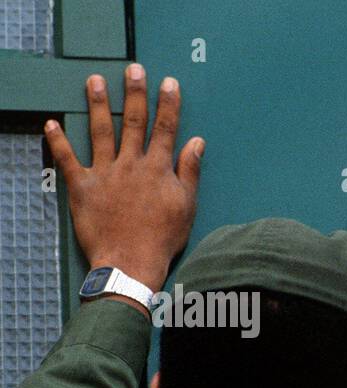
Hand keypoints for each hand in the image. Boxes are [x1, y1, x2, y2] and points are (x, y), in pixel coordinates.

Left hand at [45, 63, 202, 293]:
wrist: (131, 262)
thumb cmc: (162, 238)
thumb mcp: (186, 206)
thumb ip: (189, 172)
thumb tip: (196, 144)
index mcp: (158, 169)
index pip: (165, 129)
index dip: (168, 104)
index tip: (168, 82)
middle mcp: (131, 165)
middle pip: (133, 122)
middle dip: (134, 94)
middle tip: (133, 69)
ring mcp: (105, 174)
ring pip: (101, 132)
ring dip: (99, 105)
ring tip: (95, 81)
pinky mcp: (82, 187)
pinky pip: (67, 160)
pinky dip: (58, 142)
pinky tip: (52, 124)